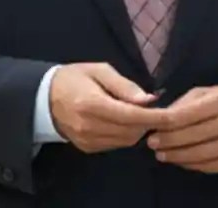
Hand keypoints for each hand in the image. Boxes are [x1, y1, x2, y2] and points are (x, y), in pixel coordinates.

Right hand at [48, 63, 164, 153]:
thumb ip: (124, 86)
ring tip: (144, 115)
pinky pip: (115, 145)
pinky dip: (126, 135)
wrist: (44, 97)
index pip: (131, 116)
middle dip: (149, 124)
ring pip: (126, 141)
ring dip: (139, 130)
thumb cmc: (74, 78)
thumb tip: (149, 100)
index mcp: (91, 104)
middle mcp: (89, 126)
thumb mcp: (99, 70)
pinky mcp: (87, 148)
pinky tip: (127, 123)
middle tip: (159, 111)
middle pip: (131, 131)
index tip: (172, 115)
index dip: (154, 117)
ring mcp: (87, 140)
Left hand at [146, 86, 217, 173]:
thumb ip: (183, 104)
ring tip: (161, 154)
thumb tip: (160, 118)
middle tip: (152, 143)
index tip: (151, 127)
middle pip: (194, 135)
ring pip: (200, 154)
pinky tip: (179, 160)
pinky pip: (209, 166)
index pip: (189, 114)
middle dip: (169, 140)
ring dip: (176, 155)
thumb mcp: (205, 93)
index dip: (167, 122)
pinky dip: (190, 164)